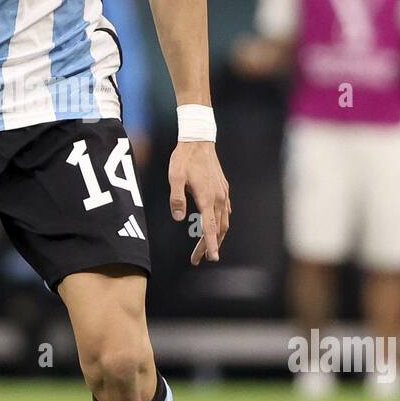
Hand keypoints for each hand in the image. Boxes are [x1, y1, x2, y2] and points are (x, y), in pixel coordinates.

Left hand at [168, 140, 230, 263]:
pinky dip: (221, 224)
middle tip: (197, 260)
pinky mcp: (223, 189)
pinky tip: (215, 228)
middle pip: (218, 229)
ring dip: (215, 237)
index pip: (210, 227)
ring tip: (205, 250)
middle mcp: (218, 198)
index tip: (212, 259)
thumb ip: (176, 198)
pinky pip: (225, 212)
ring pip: (224, 222)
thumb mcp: (174, 177)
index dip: (210, 244)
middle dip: (209, 246)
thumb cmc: (184, 158)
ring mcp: (223, 193)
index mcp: (206, 197)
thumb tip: (178, 218)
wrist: (199, 140)